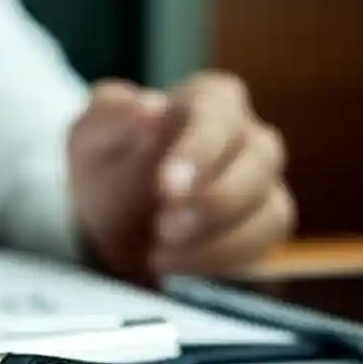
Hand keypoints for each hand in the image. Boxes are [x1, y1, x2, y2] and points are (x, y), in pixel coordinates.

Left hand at [69, 72, 294, 284]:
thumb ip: (113, 116)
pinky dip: (221, 261)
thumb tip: (150, 107)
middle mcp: (248, 136)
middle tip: (163, 228)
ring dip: (219, 240)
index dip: (198, 151)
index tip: (166, 187)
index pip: (218, 115)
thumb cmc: (109, 165)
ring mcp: (263, 183)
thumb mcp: (91, 136)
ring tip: (160, 254)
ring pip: (271, 209)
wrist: (109, 220)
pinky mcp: (264, 226)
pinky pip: (264, 245)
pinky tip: (176, 264)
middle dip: (215, 200)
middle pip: (261, 158)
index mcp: (211, 99)